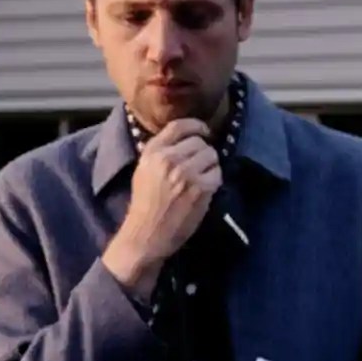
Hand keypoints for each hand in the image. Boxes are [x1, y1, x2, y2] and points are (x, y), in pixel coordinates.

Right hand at [102, 118, 220, 298]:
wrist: (146, 234)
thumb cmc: (145, 205)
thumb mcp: (144, 171)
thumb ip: (161, 152)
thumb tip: (187, 139)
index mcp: (152, 152)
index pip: (179, 126)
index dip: (196, 126)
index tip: (204, 132)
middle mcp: (168, 158)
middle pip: (199, 142)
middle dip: (203, 154)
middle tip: (199, 168)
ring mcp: (185, 172)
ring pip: (211, 155)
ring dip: (210, 166)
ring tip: (201, 180)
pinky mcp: (200, 187)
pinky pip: (217, 173)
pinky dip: (214, 181)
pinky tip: (204, 191)